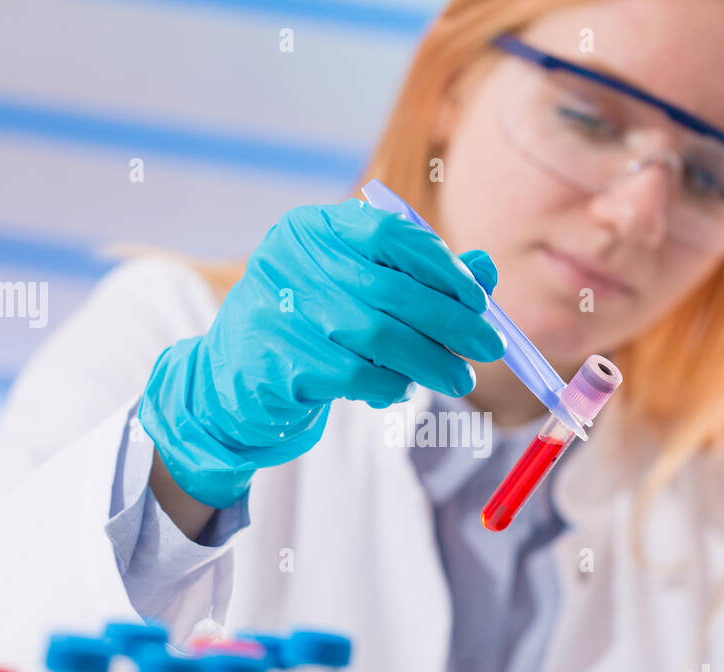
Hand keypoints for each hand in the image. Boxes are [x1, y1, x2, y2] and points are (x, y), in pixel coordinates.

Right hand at [139, 199, 505, 508]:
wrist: (234, 377)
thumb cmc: (309, 324)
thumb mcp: (356, 288)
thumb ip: (418, 276)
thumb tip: (486, 272)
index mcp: (312, 228)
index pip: (389, 233)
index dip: (441, 265)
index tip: (478, 297)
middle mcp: (292, 260)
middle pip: (391, 290)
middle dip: (451, 322)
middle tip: (488, 347)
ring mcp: (280, 310)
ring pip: (378, 337)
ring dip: (430, 361)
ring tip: (457, 378)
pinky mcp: (279, 360)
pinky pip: (355, 374)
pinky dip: (389, 385)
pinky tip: (398, 390)